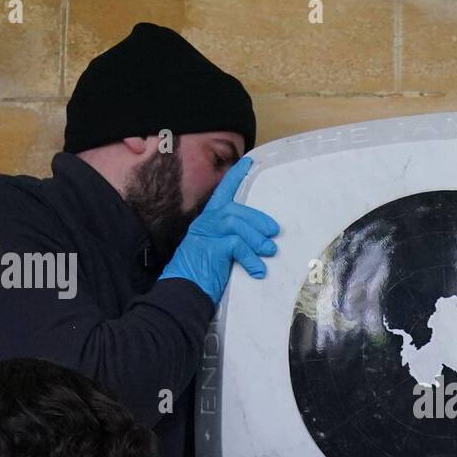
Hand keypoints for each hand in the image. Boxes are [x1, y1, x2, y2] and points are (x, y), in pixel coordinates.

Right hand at [158, 155, 278, 305]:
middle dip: (257, 220)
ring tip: (268, 251)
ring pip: (236, 224)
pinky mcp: (210, 248)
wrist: (183, 293)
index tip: (248, 163)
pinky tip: (257, 270)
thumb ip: (234, 241)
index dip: (234, 177)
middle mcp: (205, 224)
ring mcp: (205, 235)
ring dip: (256, 238)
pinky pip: (237, 245)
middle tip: (273, 232)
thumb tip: (263, 241)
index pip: (222, 192)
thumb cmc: (202, 276)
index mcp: (207, 222)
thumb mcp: (219, 254)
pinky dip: (251, 258)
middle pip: (235, 209)